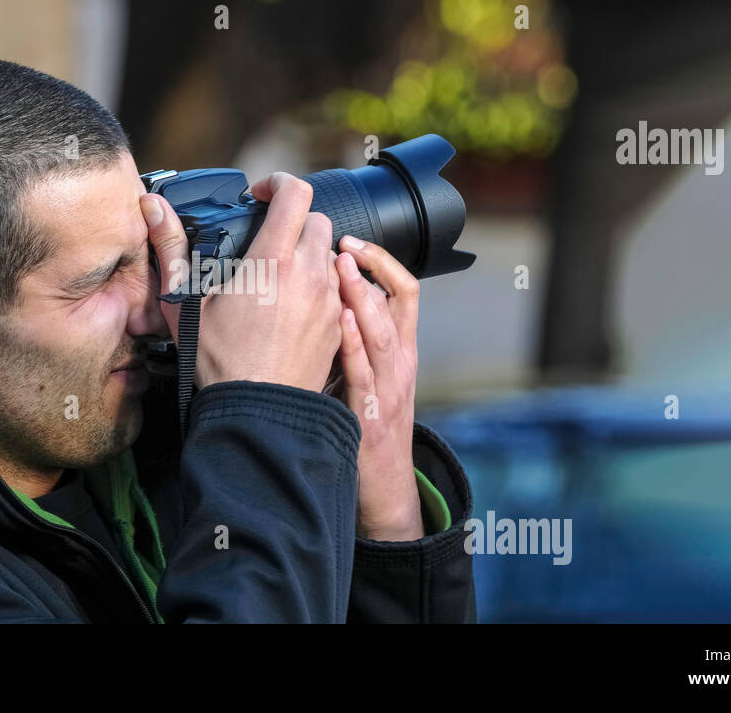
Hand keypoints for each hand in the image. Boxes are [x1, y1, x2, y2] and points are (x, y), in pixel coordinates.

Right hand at [140, 173, 343, 392]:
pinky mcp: (339, 324)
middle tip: (268, 239)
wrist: (259, 413)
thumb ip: (172, 248)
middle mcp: (310, 274)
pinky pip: (338, 290)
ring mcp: (329, 300)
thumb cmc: (221, 362)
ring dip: (309, 255)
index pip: (295, 193)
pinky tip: (293, 308)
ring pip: (330, 256)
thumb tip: (152, 207)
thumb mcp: (186, 302)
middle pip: (318, 221)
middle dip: (295, 221)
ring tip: (279, 277)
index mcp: (273, 260)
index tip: (261, 196)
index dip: (277, 183)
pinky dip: (320, 287)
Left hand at [328, 235, 423, 540]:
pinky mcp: (370, 415)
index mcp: (401, 350)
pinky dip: (353, 346)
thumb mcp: (369, 375)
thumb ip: (354, 341)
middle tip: (343, 244)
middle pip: (397, 304)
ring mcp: (389, 388)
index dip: (382, 263)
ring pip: (384, 334)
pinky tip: (338, 322)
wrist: (384, 487)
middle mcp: (401, 364)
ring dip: (362, 297)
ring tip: (341, 267)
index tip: (353, 242)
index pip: (405, 292)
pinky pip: (364, 374)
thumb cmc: (366, 425)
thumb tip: (325, 298)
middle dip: (371, 269)